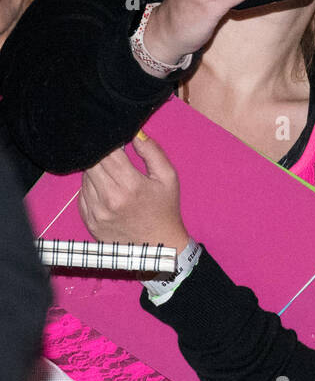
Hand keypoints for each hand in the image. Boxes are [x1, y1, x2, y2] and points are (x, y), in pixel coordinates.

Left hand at [78, 132, 189, 253]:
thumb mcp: (168, 178)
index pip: (107, 153)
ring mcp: (97, 212)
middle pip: (93, 163)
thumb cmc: (165, 210)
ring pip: (85, 178)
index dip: (111, 144)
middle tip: (115, 159)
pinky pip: (82, 195)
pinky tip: (107, 192)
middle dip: (102, 157)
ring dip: (96, 172)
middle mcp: (109, 198)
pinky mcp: (89, 221)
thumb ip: (152, 151)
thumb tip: (135, 133)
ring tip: (114, 177)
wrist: (158, 247)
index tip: (117, 143)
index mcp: (130, 185)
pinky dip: (91, 189)